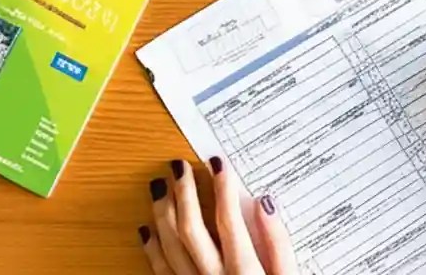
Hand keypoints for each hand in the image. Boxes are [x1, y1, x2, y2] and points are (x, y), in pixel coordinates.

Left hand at [139, 157, 295, 274]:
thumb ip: (279, 244)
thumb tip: (265, 203)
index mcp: (244, 272)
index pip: (228, 219)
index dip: (222, 187)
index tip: (217, 162)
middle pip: (191, 228)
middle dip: (183, 193)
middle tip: (178, 167)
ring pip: (169, 246)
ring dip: (162, 213)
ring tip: (159, 186)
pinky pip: (159, 271)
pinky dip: (151, 248)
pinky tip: (146, 230)